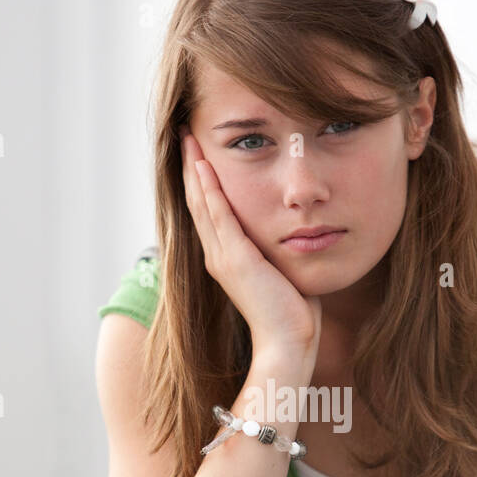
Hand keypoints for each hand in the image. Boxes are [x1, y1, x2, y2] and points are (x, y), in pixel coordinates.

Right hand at [179, 128, 321, 360]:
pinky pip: (219, 216)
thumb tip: (293, 234)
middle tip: (184, 133)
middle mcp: (218, 256)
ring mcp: (223, 257)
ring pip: (201, 203)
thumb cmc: (293, 314)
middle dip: (191, 165)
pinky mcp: (235, 260)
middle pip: (197, 201)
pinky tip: (205, 165)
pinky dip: (210, 189)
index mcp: (226, 258)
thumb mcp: (282, 273)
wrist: (289, 344)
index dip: (201, 180)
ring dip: (194, 168)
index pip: (208, 211)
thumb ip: (277, 252)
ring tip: (187, 138)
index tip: (198, 151)